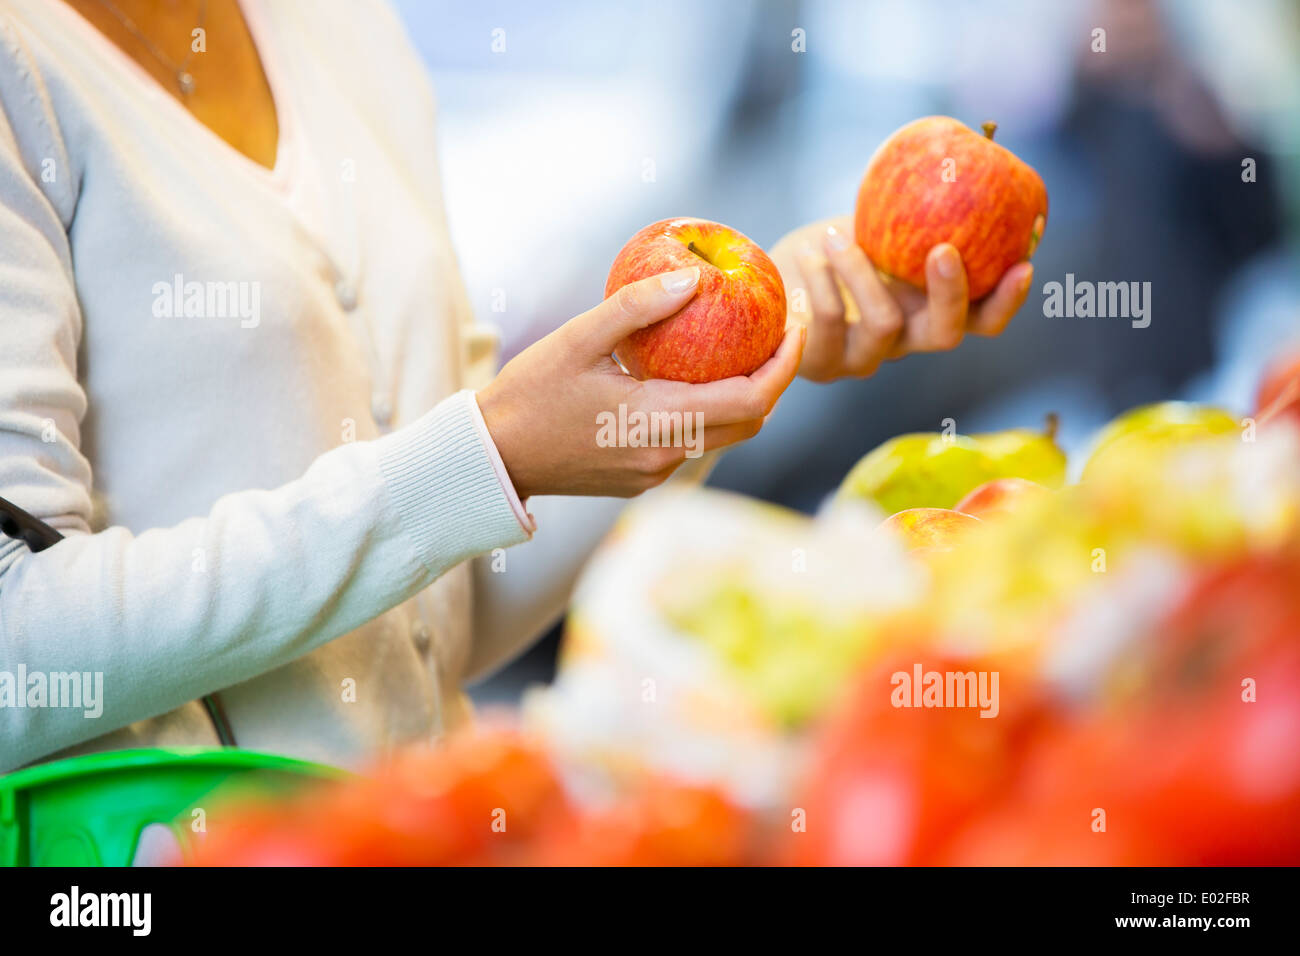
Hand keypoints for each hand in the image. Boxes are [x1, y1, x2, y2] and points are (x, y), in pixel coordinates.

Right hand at [477, 267, 804, 498]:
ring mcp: (656, 472)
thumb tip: (694, 277)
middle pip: (750, 423)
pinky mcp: (643, 477)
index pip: (752, 400)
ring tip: (747, 346)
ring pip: (725, 435)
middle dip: (775, 378)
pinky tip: (699, 374)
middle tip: (779, 329)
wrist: (494, 456)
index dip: (785, 364)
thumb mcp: (577, 339)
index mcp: (658, 422)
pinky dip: (711, 410)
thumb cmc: (529, 393)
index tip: (795, 324)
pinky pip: (695, 441)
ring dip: (745, 396)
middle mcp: (666, 455)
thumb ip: (636, 308)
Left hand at [768, 216, 1033, 381]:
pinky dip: (822, 280)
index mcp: (929, 312)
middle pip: (946, 335)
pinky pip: (830, 322)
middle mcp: (904, 343)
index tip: (1024, 263)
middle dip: (951, 293)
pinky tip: (812, 252)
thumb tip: (968, 142)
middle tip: (943, 249)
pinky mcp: (820, 362)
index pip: (984, 321)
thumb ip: (917, 206)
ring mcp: (863, 358)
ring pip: (885, 323)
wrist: (775, 273)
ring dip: (863, 272)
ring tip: (835, 237)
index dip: (1008, 300)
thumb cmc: (832, 241)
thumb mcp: (878, 222)